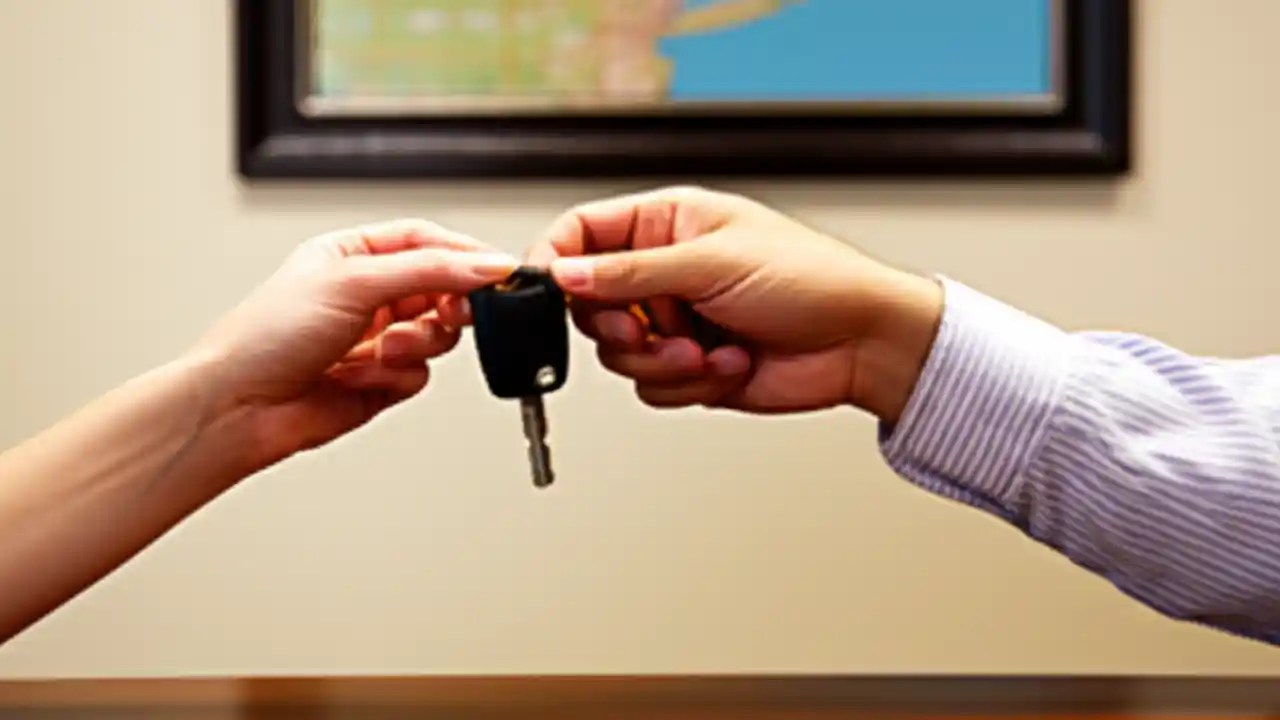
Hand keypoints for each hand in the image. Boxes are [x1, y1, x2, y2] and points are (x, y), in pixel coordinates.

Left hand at [192, 219, 517, 467]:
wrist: (239, 408)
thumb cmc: (265, 337)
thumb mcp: (354, 283)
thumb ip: (430, 271)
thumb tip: (484, 264)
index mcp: (355, 254)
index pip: (428, 241)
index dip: (465, 254)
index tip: (497, 271)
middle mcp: (368, 295)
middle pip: (442, 289)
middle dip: (446, 307)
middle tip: (451, 314)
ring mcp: (376, 339)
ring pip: (437, 336)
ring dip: (414, 346)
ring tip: (380, 353)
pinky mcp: (380, 380)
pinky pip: (419, 375)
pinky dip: (395, 378)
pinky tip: (358, 378)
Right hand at [526, 187, 942, 421]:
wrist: (861, 344)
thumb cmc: (812, 280)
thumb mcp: (712, 263)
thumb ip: (630, 272)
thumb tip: (565, 272)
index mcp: (667, 223)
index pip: (584, 233)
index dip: (558, 261)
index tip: (547, 290)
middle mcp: (665, 272)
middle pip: (590, 304)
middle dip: (621, 328)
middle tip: (652, 332)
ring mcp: (676, 322)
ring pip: (619, 354)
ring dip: (663, 362)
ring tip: (708, 351)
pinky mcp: (690, 368)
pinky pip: (652, 388)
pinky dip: (689, 384)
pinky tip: (730, 364)